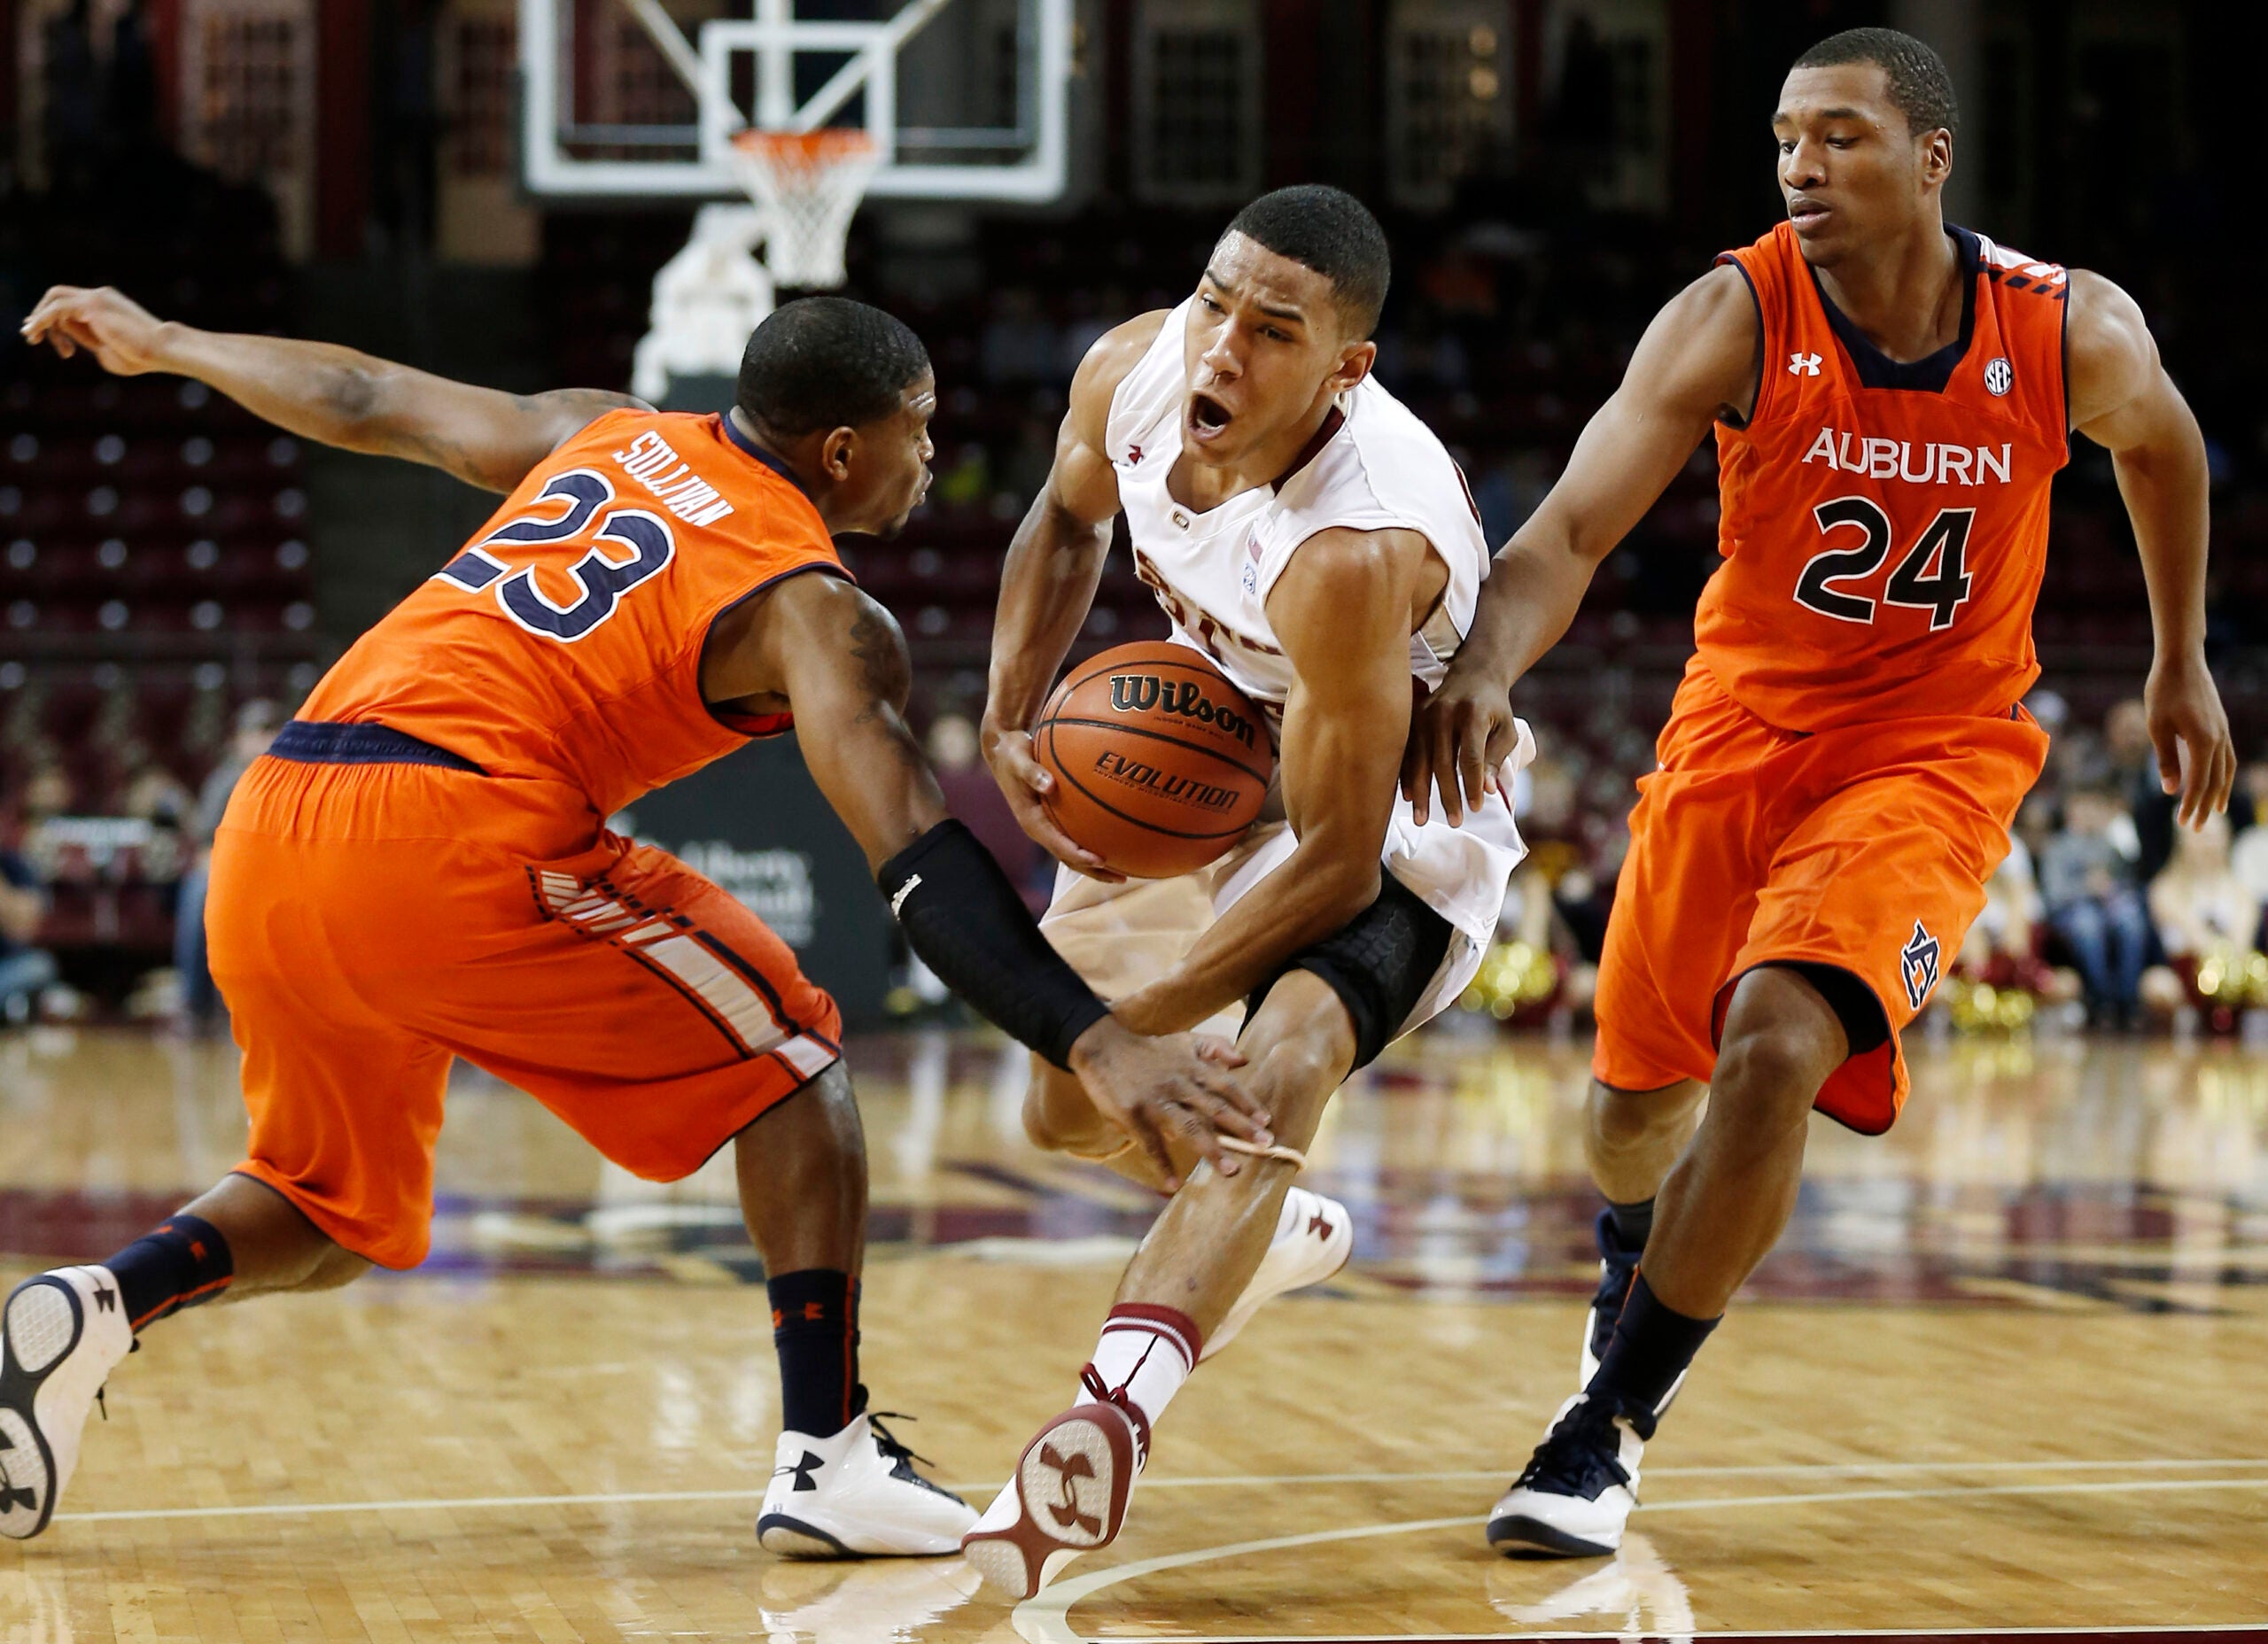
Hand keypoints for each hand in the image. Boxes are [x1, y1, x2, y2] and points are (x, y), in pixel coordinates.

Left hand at [20, 285, 181, 376]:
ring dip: (39, 319)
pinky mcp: (92, 304)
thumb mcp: (107, 351)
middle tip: (35, 339)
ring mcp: (96, 297)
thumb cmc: (142, 357)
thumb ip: (88, 341)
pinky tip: (35, 333)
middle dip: (42, 316)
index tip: (66, 352)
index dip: (59, 327)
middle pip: (58, 298)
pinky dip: (41, 320)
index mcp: (106, 306)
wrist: (163, 349)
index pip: (71, 308)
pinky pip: (56, 308)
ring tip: (32, 338)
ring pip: (54, 300)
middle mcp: (100, 296)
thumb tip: (69, 338)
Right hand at [981, 718, 1124, 882]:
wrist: (1003, 752)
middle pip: (1069, 858)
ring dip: (1097, 865)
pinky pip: (1075, 836)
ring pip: (1073, 852)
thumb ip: (1033, 773)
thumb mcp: (1019, 760)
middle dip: (1094, 870)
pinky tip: (1117, 839)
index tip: (1100, 860)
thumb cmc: (1012, 754)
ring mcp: (1047, 826)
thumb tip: (1050, 784)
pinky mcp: (1052, 819)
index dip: (1079, 856)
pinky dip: (1094, 842)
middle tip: (1121, 877)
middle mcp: (1040, 829)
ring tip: (1124, 871)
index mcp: (1031, 821)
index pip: (1057, 846)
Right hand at [1066, 1017, 1271, 1191]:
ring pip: (1188, 1126)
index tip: (1267, 1121)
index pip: (1226, 1085)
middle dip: (1241, 1127)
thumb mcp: (1183, 1040)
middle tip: (1264, 1146)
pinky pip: (1151, 1144)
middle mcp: (1179, 1084)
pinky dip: (1163, 1165)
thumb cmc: (1148, 1050)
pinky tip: (1173, 1184)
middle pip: (1215, 1107)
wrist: (1103, 1047)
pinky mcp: (1134, 1114)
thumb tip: (1245, 1059)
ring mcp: (1156, 1100)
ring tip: (1230, 1170)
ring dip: (1211, 1149)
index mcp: (1192, 1068)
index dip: (1247, 1102)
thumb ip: (1215, 1047)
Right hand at [1400, 672, 1519, 827]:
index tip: (1475, 808)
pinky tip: (1408, 797)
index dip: (1472, 785)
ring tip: (1422, 819)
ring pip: (1419, 760)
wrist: (1472, 675)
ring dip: (1421, 792)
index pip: (1471, 756)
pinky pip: (1406, 753)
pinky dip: (1406, 777)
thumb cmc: (1494, 708)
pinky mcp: (1412, 718)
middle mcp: (1444, 712)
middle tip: (1454, 821)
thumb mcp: (1506, 729)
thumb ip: (1497, 758)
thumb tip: (1486, 789)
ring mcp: (1424, 714)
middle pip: (1442, 762)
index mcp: (1473, 713)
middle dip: (1448, 795)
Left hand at [2144, 650, 2234, 829]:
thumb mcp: (2156, 726)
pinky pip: (2227, 756)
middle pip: (2214, 781)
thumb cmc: (2163, 692)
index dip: (2190, 805)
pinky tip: (2217, 780)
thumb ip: (2165, 759)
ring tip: (2214, 811)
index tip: (2182, 823)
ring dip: (2219, 792)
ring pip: (2226, 769)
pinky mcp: (2220, 725)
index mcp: (2202, 741)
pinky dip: (2224, 773)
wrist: (2182, 661)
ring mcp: (2223, 731)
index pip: (2199, 783)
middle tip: (2193, 828)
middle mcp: (2218, 738)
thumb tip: (2170, 790)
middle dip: (2204, 806)